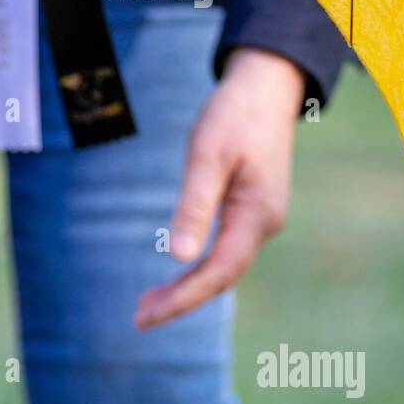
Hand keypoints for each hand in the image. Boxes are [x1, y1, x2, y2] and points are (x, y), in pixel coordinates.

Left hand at [135, 47, 306, 328]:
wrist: (265, 84)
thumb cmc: (235, 114)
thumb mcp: (207, 155)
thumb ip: (194, 206)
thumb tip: (179, 256)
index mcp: (257, 214)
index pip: (216, 273)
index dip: (182, 300)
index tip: (147, 317)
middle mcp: (264, 224)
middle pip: (219, 279)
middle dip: (179, 301)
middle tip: (137, 319)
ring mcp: (259, 219)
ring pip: (221, 269)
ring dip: (186, 290)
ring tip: (146, 306)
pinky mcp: (250, 212)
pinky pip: (223, 253)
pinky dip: (196, 270)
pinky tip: (173, 278)